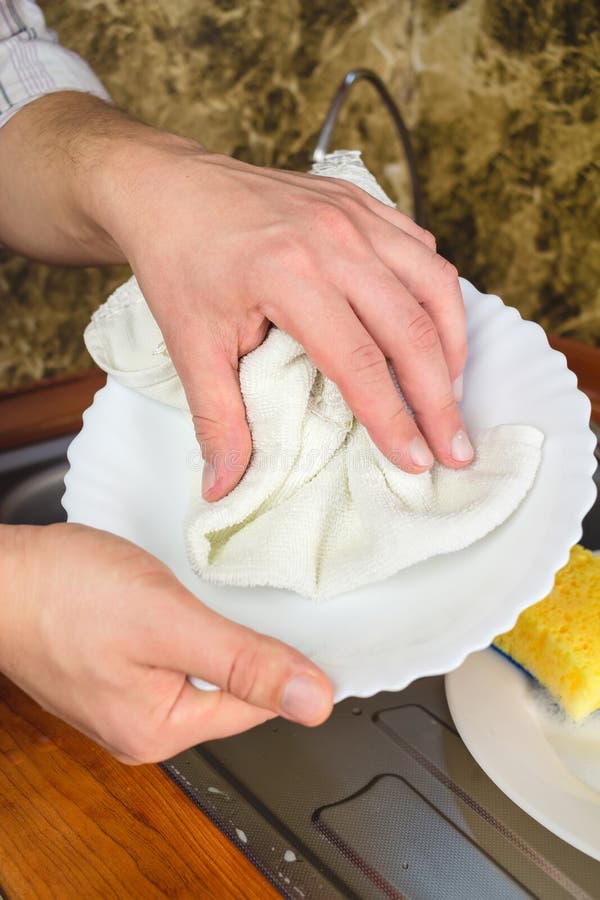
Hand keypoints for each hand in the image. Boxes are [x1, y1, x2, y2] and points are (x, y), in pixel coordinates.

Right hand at [0, 524, 332, 762]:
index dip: (284, 662)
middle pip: (229, 690)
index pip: (256, 705)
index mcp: (161, 730)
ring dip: (213, 633)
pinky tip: (178, 602)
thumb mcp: (169, 623)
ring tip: (216, 596)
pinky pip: (170, 656)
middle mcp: (142, 727)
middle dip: (245, 646)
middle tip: (257, 597)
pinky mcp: (112, 672)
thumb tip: (313, 701)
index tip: (302, 623)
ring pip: (199, 669)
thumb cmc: (65, 594)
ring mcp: (123, 701)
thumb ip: (243, 662)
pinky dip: (184, 628)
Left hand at [96, 139, 470, 498]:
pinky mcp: (360, 202)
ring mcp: (353, 215)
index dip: (393, 418)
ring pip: (434, 283)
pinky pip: (421, 248)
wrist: (169, 187)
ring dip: (452, 345)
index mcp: (290, 275)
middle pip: (411, 329)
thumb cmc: (179, 263)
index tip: (416, 460)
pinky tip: (430, 330)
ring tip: (451, 394)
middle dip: (440, 398)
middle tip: (454, 447)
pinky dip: (436, 294)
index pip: (360, 362)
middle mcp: (334, 240)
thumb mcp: (189, 344)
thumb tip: (223, 486)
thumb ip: (216, 419)